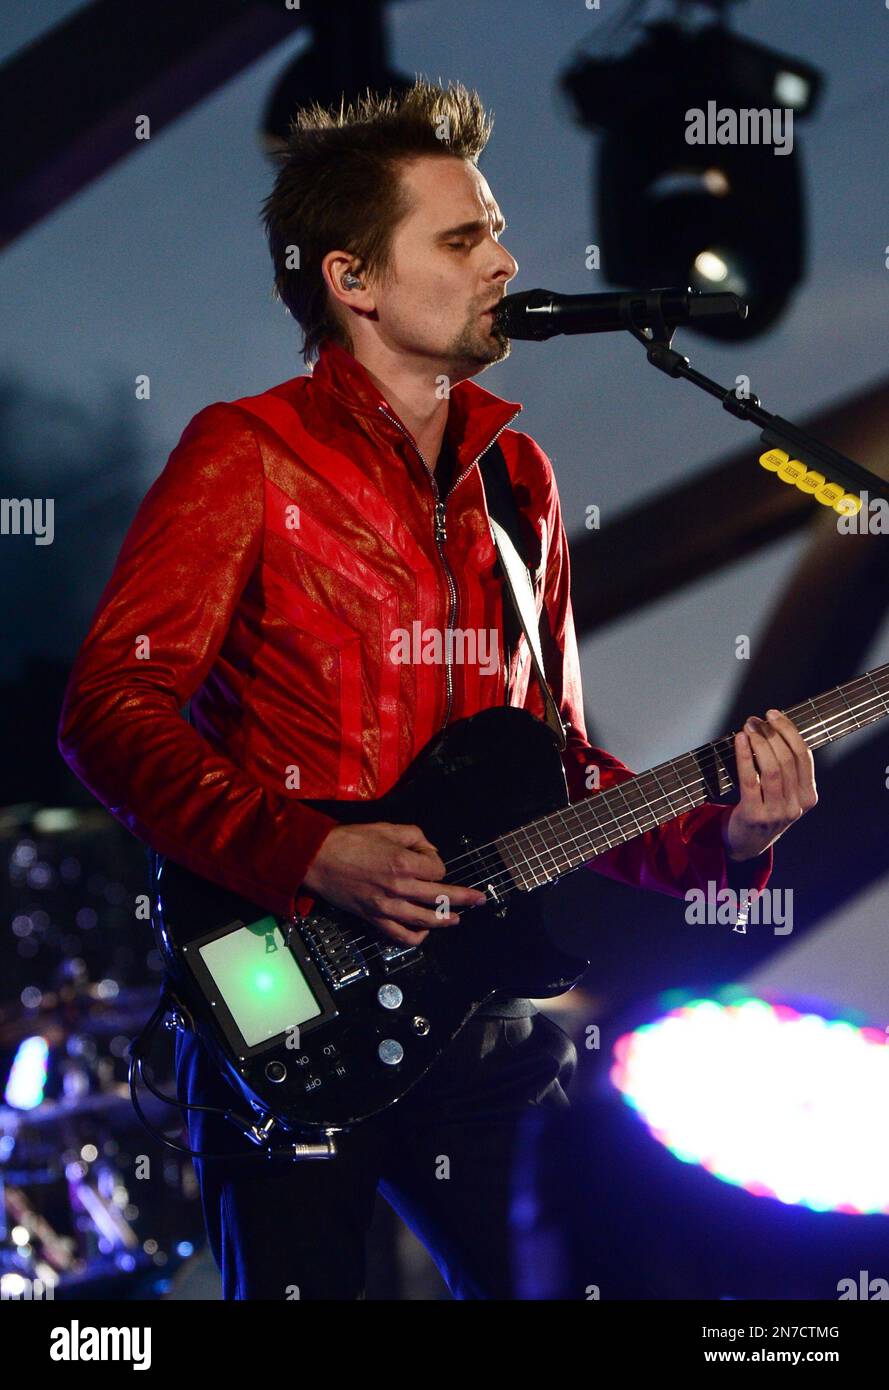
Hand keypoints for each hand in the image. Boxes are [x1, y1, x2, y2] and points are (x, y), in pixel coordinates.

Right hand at [301, 821, 486, 945]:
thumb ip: (414, 836)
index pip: (438, 869)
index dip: (437, 863)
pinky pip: (401, 936)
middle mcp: (400, 888)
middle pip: (442, 896)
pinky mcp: (374, 918)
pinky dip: (416, 938)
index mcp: (404, 863)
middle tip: (479, 899)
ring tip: (458, 919)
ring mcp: (388, 907)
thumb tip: (428, 850)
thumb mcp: (386, 828)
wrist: (316, 859)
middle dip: (464, 897)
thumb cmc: (349, 841)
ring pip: (426, 920)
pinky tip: (424, 933)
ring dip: (447, 920)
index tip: (427, 858)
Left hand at [723, 709, 817, 862]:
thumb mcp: (786, 792)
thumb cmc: (766, 808)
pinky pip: (750, 779)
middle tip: (756, 720)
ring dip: (759, 743)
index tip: (774, 715)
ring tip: (749, 727)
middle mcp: (796, 805)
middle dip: (772, 734)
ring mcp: (777, 812)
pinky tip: (740, 741)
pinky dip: (745, 756)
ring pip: (772, 769)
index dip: (789, 732)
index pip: (804, 756)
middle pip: (788, 760)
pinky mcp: (755, 815)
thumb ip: (787, 767)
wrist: (747, 842)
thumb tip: (773, 726)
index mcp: (809, 796)